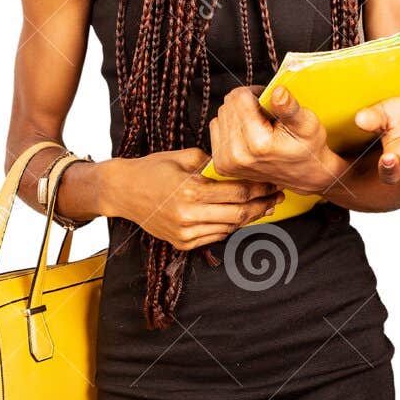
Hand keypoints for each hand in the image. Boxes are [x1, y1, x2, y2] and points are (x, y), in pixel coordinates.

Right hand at [98, 149, 281, 250]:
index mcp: (190, 191)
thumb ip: (214, 163)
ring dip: (249, 218)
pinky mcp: (182, 243)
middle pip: (238, 214)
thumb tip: (241, 167)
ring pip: (229, 228)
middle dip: (262, 206)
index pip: (237, 193)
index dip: (260, 189)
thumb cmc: (153, 168)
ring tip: (264, 207)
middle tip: (277, 197)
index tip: (273, 182)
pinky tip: (240, 216)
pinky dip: (231, 227)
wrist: (122, 191)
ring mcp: (184, 233)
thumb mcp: (184, 156)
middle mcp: (188, 216)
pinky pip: (216, 236)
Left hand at [209, 84, 345, 194]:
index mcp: (258, 144)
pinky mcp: (221, 165)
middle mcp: (238, 155)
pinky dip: (231, 126)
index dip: (256, 93)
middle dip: (246, 103)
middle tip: (266, 114)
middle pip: (229, 105)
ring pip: (221, 114)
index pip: (240, 98)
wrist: (304, 175)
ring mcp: (227, 162)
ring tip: (259, 124)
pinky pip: (216, 128)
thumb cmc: (307, 149)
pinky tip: (248, 133)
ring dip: (238, 114)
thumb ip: (290, 108)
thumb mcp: (308, 125)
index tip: (269, 102)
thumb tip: (277, 92)